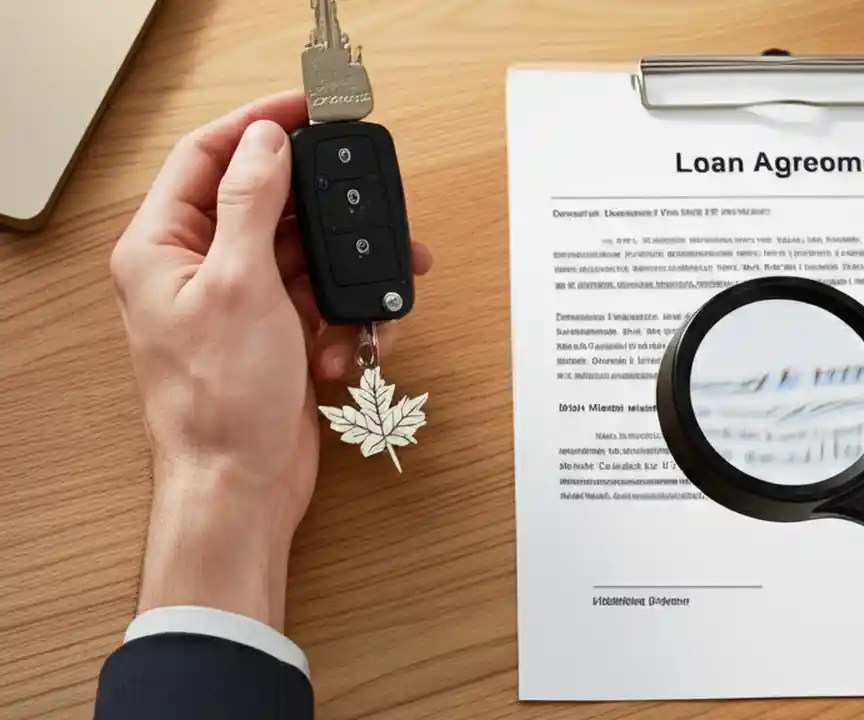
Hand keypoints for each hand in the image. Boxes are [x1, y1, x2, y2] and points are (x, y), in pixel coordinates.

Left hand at [110, 91, 431, 628]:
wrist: (242, 487)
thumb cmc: (219, 404)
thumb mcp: (239, 287)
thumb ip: (252, 204)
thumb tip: (265, 142)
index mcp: (162, 249)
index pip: (208, 157)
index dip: (258, 124)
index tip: (306, 109)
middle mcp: (196, 269)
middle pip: (268, 204)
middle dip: (324, 212)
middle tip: (365, 201)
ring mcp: (239, 302)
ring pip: (304, 255)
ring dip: (344, 275)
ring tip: (379, 292)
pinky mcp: (275, 333)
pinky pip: (320, 300)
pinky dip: (343, 318)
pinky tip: (345, 348)